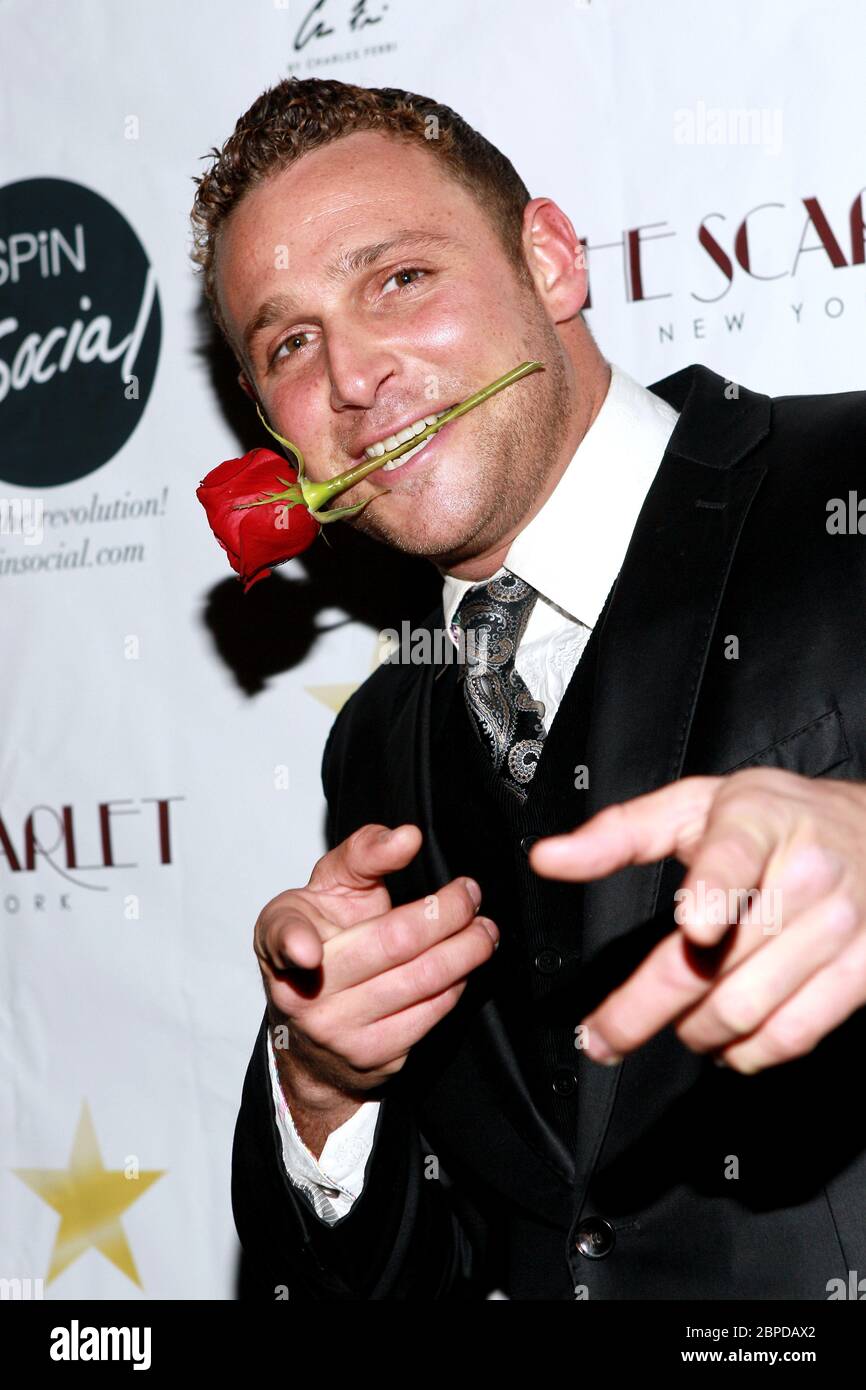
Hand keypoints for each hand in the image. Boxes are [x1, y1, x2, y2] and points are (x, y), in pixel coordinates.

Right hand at [255, 823, 498, 1102]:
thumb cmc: (323, 939)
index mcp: (283, 934)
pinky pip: (430, 1015)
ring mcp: (336, 1028)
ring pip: (421, 981)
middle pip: (392, 944)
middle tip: (470, 894)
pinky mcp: (370, 1057)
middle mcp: (302, 988)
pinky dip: (457, 984)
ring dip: (466, 950)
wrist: (310, 1034)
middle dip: (446, 914)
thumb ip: (364, 854)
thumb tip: (406, 837)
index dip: (293, 943)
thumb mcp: (329, 888)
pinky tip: (463, 965)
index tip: (308, 952)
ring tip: (484, 929)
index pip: (284, 933)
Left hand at [529, 769, 865, 1073]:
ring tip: (676, 1025)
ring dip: (694, 1033)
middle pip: (714, 961)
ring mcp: (839, 928)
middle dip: (642, 1010)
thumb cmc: (779, 818)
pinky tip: (726, 1041)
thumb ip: (622, 832)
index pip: (733, 856)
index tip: (696, 923)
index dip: (714, 891)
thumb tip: (548, 859)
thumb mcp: (700, 804)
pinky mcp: (863, 972)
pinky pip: (793, 1035)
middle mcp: (804, 874)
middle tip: (600, 1036)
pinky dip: (747, 1052)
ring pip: (747, 1009)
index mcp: (756, 822)